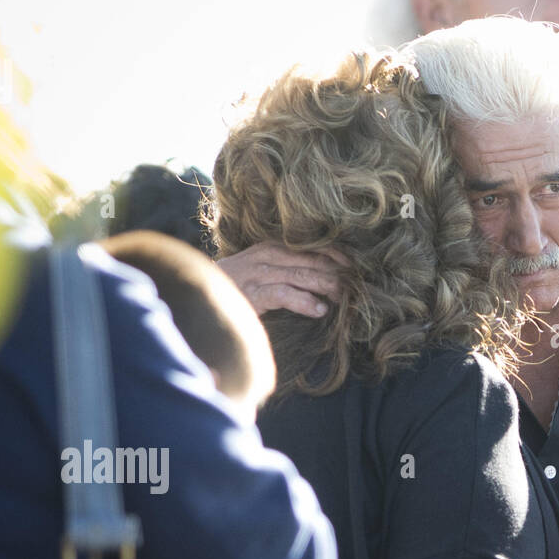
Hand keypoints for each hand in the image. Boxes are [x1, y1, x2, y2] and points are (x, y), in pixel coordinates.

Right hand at [217, 241, 345, 317]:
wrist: (201, 295)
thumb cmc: (238, 287)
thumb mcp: (264, 271)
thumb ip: (288, 270)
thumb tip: (322, 280)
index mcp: (273, 247)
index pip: (312, 247)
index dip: (337, 256)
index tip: (356, 267)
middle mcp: (268, 256)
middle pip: (312, 261)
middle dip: (337, 274)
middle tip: (357, 287)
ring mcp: (260, 273)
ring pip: (302, 275)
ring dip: (326, 286)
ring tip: (344, 297)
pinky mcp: (254, 293)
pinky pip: (284, 294)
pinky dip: (304, 301)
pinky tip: (319, 310)